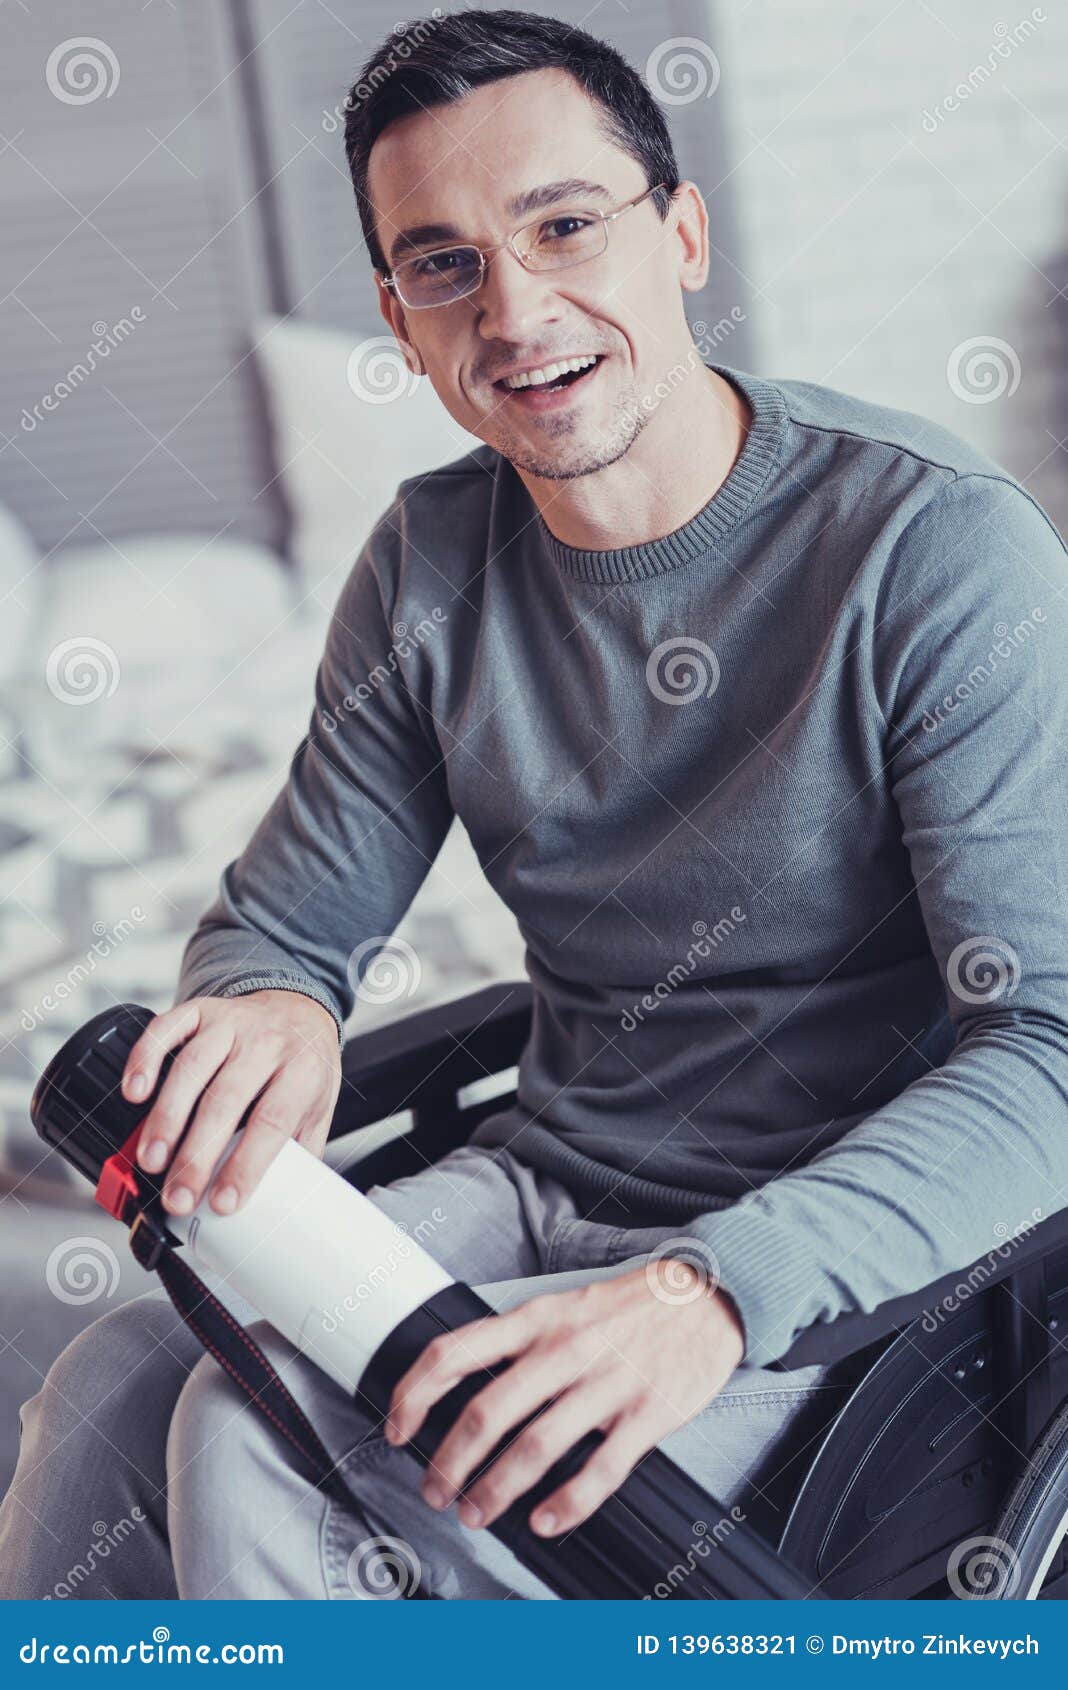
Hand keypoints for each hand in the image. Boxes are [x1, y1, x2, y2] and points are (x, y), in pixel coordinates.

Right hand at [120, 990, 340, 1217]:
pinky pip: (167, 1029)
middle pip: (227, 1100)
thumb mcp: (318, 1107)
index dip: (246, 1164)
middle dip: (197, 1154)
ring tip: (150, 1160)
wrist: (298, 1008)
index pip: (273, 1120)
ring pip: (192, 1068)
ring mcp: (231, 1023)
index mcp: (302, 1071)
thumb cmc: (304, 1066)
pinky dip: (145, 1059)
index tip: (223, 1203)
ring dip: (167, 1118)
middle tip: (178, 1195)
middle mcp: (266, 1043)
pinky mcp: (201, 1011)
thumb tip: (279, 1210)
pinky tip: (134, 1092)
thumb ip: (301, 1153)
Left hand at [384, 1260, 745, 1537]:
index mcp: (537, 1319)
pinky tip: (545, 1520)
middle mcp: (565, 1349)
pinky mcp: (648, 1414)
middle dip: (450, 1461)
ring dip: (496, 1489)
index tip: (397, 1428)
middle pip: (487, 1412)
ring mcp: (607, 1383)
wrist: (706, 1298)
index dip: (415, 1393)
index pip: (456, 1351)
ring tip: (477, 1511)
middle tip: (435, 1489)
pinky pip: (600, 1469)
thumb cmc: (628, 1308)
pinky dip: (567, 1503)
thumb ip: (519, 1342)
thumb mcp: (563, 1305)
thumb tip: (466, 1388)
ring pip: (535, 1446)